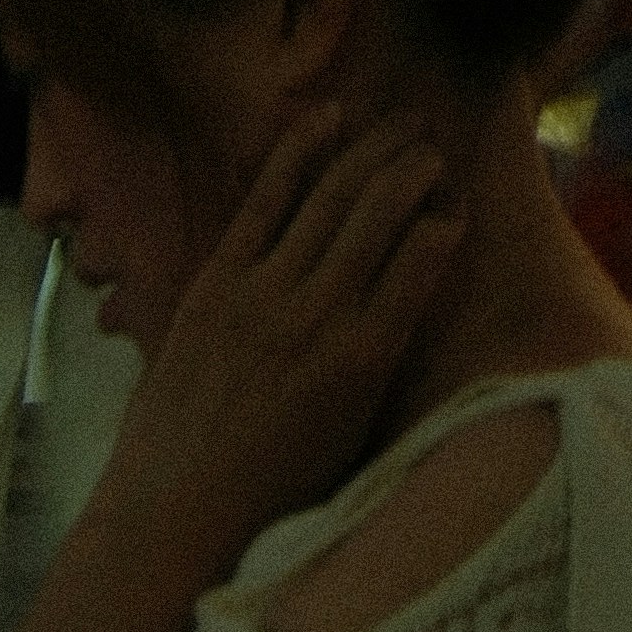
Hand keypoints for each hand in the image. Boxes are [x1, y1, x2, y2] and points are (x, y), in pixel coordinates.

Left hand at [89, 115, 459, 582]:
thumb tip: (417, 298)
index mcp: (364, 356)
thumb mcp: (355, 433)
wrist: (174, 515)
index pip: (428, 253)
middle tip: (436, 147)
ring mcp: (263, 293)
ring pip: (333, 192)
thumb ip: (387, 360)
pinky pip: (264, 199)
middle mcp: (320, 314)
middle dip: (420, 164)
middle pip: (385, 207)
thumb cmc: (272, 493)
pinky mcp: (216, 283)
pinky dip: (299, 150)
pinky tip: (329, 116)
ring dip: (376, 146)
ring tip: (403, 124)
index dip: (450, 217)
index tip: (457, 205)